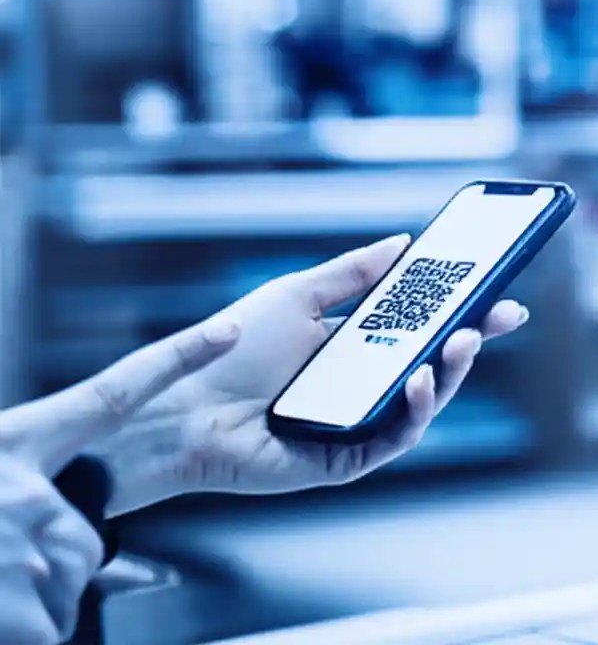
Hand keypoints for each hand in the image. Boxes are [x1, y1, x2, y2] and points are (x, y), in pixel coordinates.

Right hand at [0, 319, 238, 642]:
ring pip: (66, 584)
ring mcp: (23, 546)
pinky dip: (23, 631)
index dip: (176, 359)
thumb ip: (25, 486)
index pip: (110, 393)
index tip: (230, 329)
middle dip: (46, 564)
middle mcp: (24, 489)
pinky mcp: (23, 601)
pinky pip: (53, 625)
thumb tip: (81, 529)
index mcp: (12, 443)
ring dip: (27, 602)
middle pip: (85, 540)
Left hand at [93, 235, 528, 514]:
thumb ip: (350, 272)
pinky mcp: (347, 459)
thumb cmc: (231, 350)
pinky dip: (413, 410)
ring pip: (423, 403)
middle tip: (501, 316)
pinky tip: (417, 380)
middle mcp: (363, 387)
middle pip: (433, 366)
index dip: (463, 313)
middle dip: (472, 340)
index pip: (422, 330)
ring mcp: (358, 424)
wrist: (180, 406)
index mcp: (356, 348)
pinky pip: (394, 437)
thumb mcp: (295, 294)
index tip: (498, 291)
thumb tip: (403, 243)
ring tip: (463, 341)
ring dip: (450, 373)